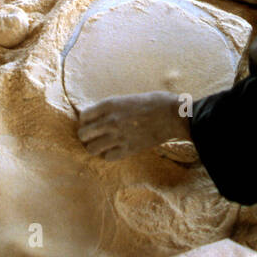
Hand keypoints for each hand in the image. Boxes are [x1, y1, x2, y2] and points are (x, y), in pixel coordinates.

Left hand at [77, 91, 191, 160]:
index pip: (83, 116)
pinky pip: (107, 157)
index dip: (86, 121)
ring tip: (102, 145)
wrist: (173, 114)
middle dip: (87, 136)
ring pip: (91, 149)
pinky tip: (115, 150)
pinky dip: (109, 155)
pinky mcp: (128, 149)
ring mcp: (118, 136)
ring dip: (95, 147)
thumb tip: (100, 117)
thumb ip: (112, 108)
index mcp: (110, 104)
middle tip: (94, 136)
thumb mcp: (128, 98)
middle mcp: (110, 121)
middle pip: (83, 134)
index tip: (92, 123)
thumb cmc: (154, 102)